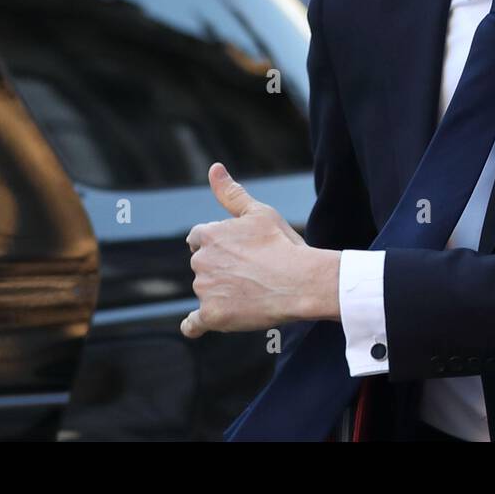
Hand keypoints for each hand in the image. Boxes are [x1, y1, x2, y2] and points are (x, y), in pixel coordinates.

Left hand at [180, 162, 339, 337]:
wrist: (301, 281)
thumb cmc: (283, 244)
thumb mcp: (259, 212)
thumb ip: (231, 193)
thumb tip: (214, 168)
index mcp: (209, 235)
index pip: (198, 238)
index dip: (216, 244)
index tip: (233, 250)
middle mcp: (201, 261)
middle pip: (202, 265)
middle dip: (219, 268)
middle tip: (249, 271)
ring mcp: (205, 290)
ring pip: (204, 291)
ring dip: (218, 292)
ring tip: (250, 292)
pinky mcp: (212, 316)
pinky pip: (193, 324)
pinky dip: (195, 324)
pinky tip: (198, 325)